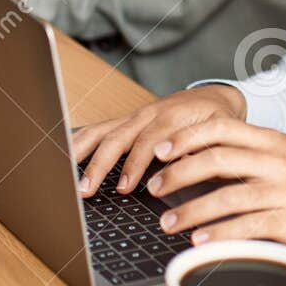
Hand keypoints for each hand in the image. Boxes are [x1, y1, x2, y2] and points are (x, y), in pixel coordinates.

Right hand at [74, 85, 246, 195]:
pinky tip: (65, 155)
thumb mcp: (221, 132)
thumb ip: (202, 147)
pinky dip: (80, 141)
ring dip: (82, 152)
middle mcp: (148, 115)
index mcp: (171, 116)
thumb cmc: (218, 118)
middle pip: (117, 137)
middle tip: (85, 190)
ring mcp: (134, 117)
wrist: (215, 96)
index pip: (148, 143)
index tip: (124, 188)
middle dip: (99, 165)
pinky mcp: (127, 121)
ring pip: (102, 131)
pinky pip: (99, 129)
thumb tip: (184, 168)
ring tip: (63, 173)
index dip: (135, 165)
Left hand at [146, 117, 285, 249]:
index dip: (185, 137)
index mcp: (272, 141)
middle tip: (153, 186)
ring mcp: (284, 192)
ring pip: (227, 196)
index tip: (160, 149)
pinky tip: (200, 242)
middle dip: (178, 173)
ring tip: (166, 222)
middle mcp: (276, 162)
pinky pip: (248, 227)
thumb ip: (253, 152)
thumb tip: (205, 157)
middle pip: (217, 160)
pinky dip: (219, 235)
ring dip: (190, 210)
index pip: (221, 128)